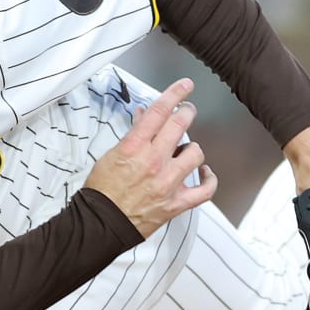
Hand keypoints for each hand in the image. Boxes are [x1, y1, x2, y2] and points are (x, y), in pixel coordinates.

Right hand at [84, 78, 217, 238]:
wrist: (100, 224)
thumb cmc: (102, 191)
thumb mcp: (112, 154)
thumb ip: (133, 134)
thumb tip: (143, 115)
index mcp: (134, 147)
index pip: (159, 111)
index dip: (175, 93)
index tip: (185, 86)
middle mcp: (153, 162)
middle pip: (180, 125)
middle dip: (187, 113)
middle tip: (188, 111)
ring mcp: (167, 183)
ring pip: (195, 153)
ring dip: (192, 148)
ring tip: (186, 150)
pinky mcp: (176, 203)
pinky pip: (205, 190)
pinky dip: (209, 179)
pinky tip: (205, 172)